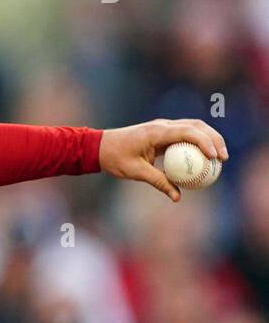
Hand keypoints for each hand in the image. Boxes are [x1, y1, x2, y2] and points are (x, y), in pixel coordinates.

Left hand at [98, 119, 228, 201]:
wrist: (100, 146)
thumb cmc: (115, 158)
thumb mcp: (136, 172)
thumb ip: (159, 182)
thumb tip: (178, 197)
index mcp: (156, 131)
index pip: (187, 131)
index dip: (204, 142)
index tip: (214, 157)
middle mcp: (162, 125)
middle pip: (196, 126)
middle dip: (214, 139)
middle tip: (223, 158)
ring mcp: (163, 127)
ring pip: (193, 127)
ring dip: (209, 139)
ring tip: (220, 157)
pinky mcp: (162, 132)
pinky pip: (185, 135)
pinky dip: (197, 143)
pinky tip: (205, 158)